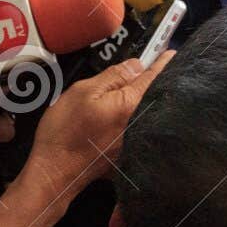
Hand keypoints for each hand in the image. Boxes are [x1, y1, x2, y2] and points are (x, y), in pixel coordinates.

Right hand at [20, 54, 171, 199]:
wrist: (55, 173)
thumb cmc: (65, 131)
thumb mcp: (83, 92)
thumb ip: (112, 77)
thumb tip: (136, 65)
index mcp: (130, 105)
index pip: (153, 78)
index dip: (163, 63)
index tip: (171, 53)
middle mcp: (138, 124)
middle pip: (153, 96)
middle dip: (156, 81)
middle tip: (157, 65)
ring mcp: (133, 141)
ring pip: (145, 112)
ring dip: (145, 99)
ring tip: (139, 87)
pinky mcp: (124, 153)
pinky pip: (136, 128)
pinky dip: (134, 118)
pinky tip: (123, 114)